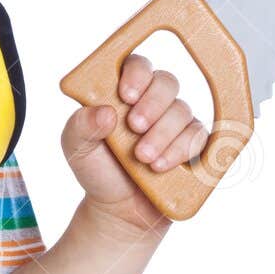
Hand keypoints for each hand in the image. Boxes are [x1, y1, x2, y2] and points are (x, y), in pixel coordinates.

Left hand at [60, 53, 208, 231]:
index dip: (136, 74)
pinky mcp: (192, 144)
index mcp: (122, 91)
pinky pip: (198, 136)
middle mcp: (151, 101)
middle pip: (166, 82)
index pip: (137, 65)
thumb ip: (81, 125)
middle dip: (152, 104)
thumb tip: (104, 112)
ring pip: (182, 110)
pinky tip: (159, 165)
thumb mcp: (76, 147)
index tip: (126, 95)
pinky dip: (179, 150)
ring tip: (142, 157)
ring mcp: (174, 122)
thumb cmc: (97, 168)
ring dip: (162, 134)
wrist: (118, 208)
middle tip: (135, 127)